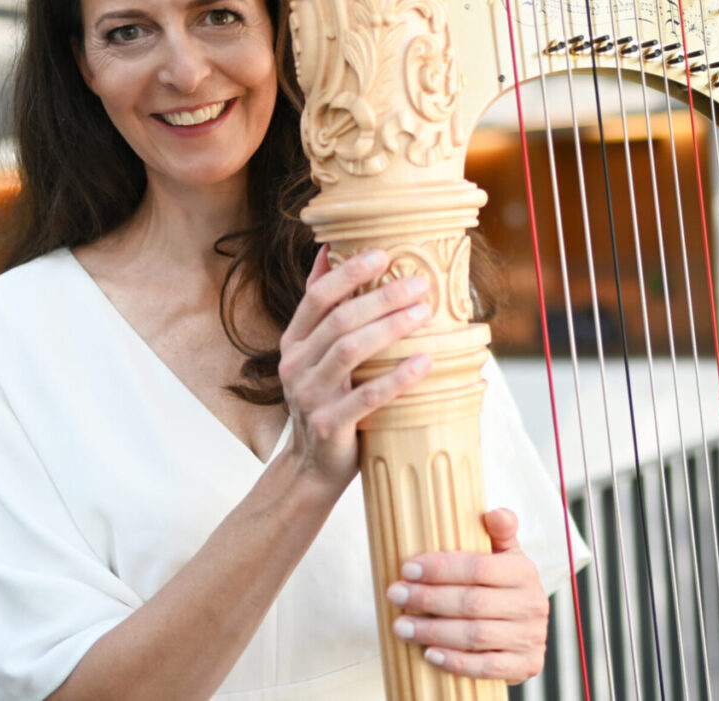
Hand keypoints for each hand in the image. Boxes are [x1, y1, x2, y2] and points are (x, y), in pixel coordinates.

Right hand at [278, 246, 433, 489]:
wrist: (312, 466)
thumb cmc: (326, 398)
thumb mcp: (316, 354)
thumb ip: (323, 309)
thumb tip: (329, 252)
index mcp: (294, 342)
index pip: (317, 298)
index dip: (348, 273)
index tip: (383, 254)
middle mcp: (296, 365)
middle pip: (339, 321)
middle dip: (381, 297)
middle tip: (420, 284)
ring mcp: (310, 396)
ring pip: (349, 351)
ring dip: (390, 328)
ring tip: (425, 312)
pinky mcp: (330, 425)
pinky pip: (367, 396)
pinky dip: (397, 378)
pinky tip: (424, 361)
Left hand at [387, 509, 548, 682]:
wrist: (526, 628)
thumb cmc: (504, 586)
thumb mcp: (506, 556)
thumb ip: (500, 532)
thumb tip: (493, 513)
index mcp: (525, 571)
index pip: (479, 568)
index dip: (441, 569)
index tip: (407, 569)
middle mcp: (532, 604)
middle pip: (473, 603)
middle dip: (428, 599)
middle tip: (395, 595)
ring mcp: (530, 637)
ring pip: (475, 635)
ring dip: (433, 631)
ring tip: (401, 626)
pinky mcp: (525, 665)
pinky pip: (486, 667)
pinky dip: (456, 661)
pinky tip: (429, 653)